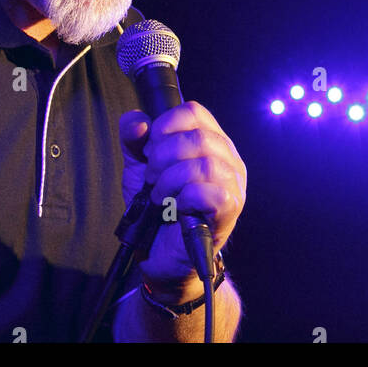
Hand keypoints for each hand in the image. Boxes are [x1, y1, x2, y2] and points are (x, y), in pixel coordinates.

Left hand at [118, 101, 246, 302]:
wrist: (160, 254)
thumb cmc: (156, 208)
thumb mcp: (139, 166)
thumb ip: (133, 139)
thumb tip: (138, 122)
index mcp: (210, 141)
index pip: (194, 112)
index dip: (164, 126)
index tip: (149, 150)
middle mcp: (228, 158)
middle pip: (197, 136)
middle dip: (162, 156)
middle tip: (152, 178)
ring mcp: (234, 185)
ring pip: (204, 164)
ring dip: (170, 179)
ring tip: (160, 195)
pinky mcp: (229, 210)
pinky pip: (207, 191)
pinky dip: (182, 197)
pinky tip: (174, 208)